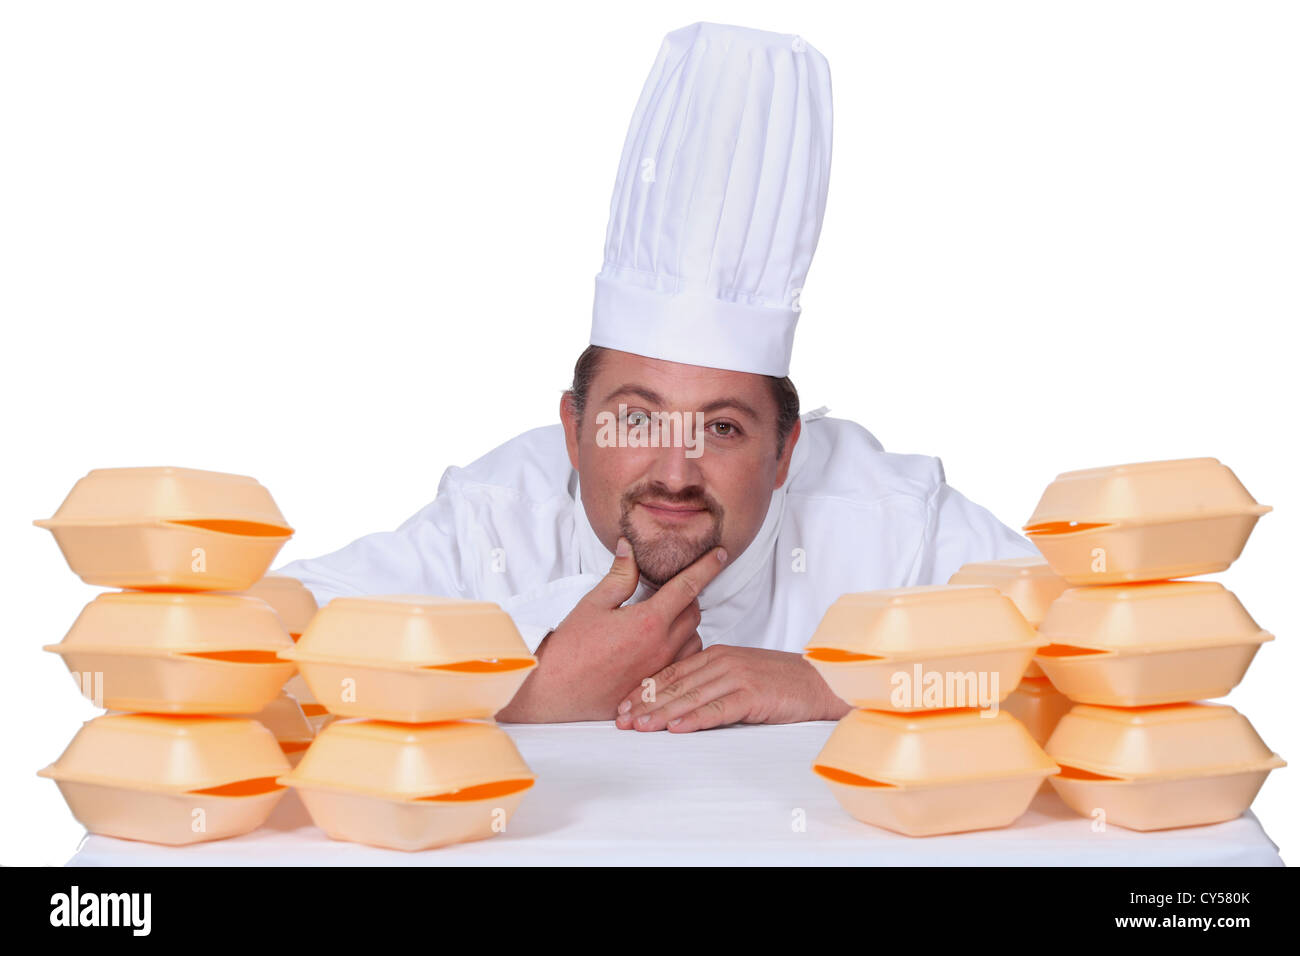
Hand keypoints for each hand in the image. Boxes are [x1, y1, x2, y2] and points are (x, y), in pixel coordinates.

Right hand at [496, 537, 726, 721]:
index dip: (707, 567)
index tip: (721, 554)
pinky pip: (684, 665)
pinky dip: (681, 650)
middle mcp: (662, 647)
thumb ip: (619, 575)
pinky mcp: (656, 687)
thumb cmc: (570, 647)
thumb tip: (628, 547)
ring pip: (694, 640)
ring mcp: (662, 670)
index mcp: (648, 621)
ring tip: (665, 619)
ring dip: (686, 625)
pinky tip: (662, 646)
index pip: (688, 586)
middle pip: (694, 612)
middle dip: (690, 596)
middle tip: (674, 590)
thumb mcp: (593, 603)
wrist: (556, 690)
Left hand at [614, 645, 851, 732]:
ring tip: (639, 727)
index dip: (645, 689)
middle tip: (620, 719)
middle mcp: (723, 661)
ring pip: (691, 696)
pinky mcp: (753, 693)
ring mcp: (738, 676)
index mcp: (717, 655)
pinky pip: (718, 708)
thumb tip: (679, 699)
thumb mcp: (740, 675)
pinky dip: (695, 719)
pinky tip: (676, 728)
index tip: (622, 704)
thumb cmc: (780, 683)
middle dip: (644, 703)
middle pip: (675, 684)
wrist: (821, 682)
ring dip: (661, 713)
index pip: (672, 672)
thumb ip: (711, 681)